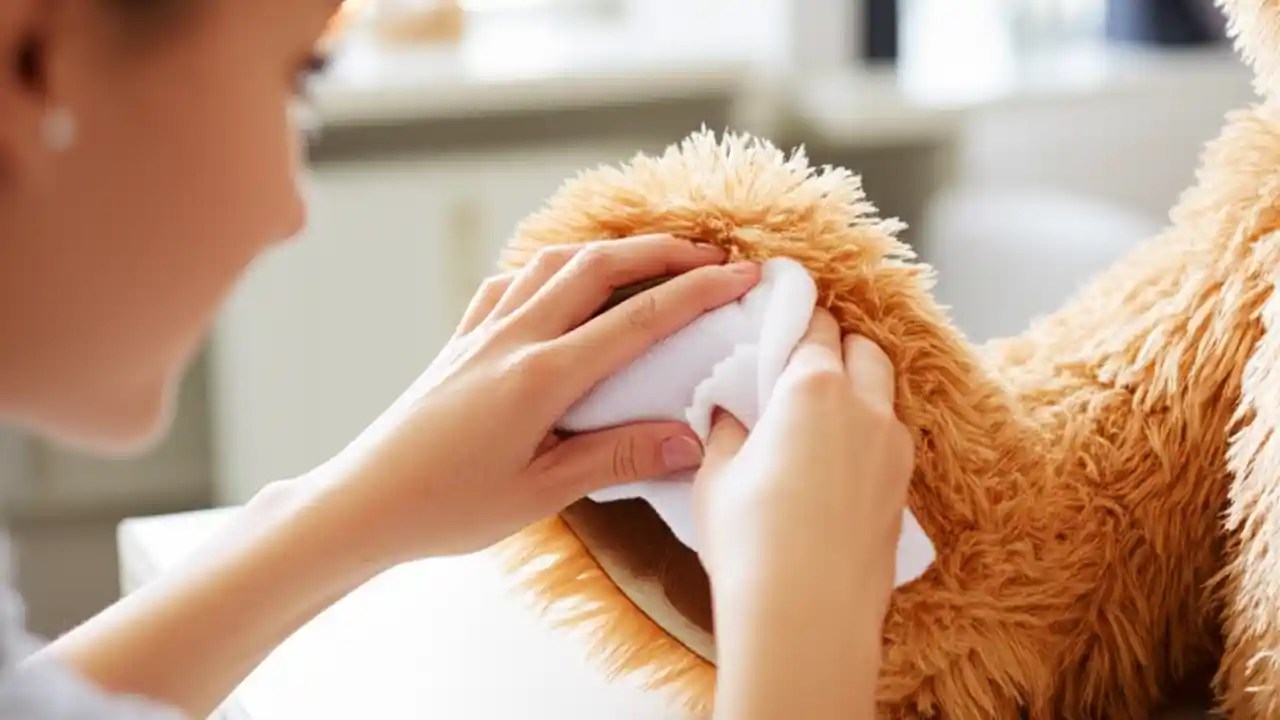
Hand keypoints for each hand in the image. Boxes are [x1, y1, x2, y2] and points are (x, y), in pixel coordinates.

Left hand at [313, 234, 760, 563]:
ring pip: (554, 263)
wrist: (364, 501)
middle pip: (598, 268)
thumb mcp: (540, 493)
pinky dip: (550, 266)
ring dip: (610, 250)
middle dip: (662, 251)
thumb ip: (616, 459)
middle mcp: (512, 338)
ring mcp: (482, 332)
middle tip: (711, 256)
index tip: (740, 277)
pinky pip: (512, 281)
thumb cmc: (446, 507)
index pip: (637, 320)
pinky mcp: (461, 339)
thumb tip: (687, 440)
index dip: (696, 292)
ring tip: (651, 256)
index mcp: (540, 378)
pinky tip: (563, 278)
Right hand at [693, 309, 913, 718]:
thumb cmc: (752, 545)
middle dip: (837, 346)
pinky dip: (869, 433)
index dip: (798, 318)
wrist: (806, 620)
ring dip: (859, 389)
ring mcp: (894, 450)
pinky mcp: (903, 491)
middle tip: (801, 364)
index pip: (816, 327)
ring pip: (884, 393)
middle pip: (863, 348)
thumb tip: (730, 415)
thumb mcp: (716, 478)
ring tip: (819, 415)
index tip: (784, 319)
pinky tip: (835, 462)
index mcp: (813, 388)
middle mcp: (865, 408)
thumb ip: (726, 432)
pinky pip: (890, 440)